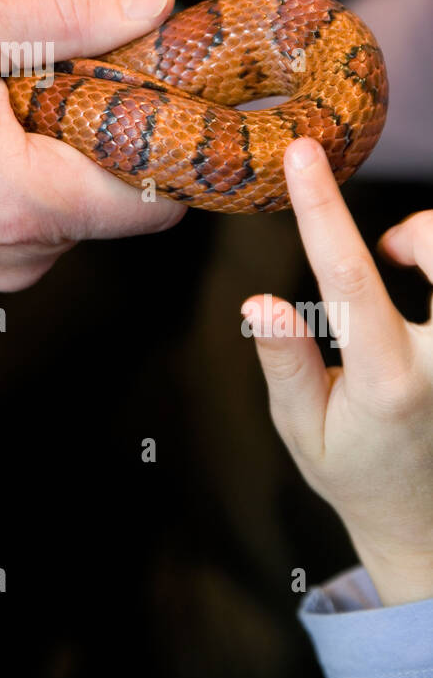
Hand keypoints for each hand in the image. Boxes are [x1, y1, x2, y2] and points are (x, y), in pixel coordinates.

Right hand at [0, 0, 183, 309]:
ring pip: (92, 203)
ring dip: (80, 143)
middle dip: (126, 126)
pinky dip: (45, 165)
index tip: (177, 75)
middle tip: (85, 57)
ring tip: (15, 85)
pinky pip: (50, 215)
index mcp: (27, 197)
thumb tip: (157, 2)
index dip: (184, 132)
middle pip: (134, 195)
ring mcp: (4, 267)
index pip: (166, 189)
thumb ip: (68, 16)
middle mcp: (26, 251)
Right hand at [243, 137, 432, 605]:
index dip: (320, 207)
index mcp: (386, 379)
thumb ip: (285, 362)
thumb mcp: (301, 430)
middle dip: (419, 230)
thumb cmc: (356, 472)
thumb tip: (260, 302)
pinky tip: (425, 283)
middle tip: (390, 246)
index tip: (302, 154)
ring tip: (404, 263)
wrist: (426, 523)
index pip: (346, 274)